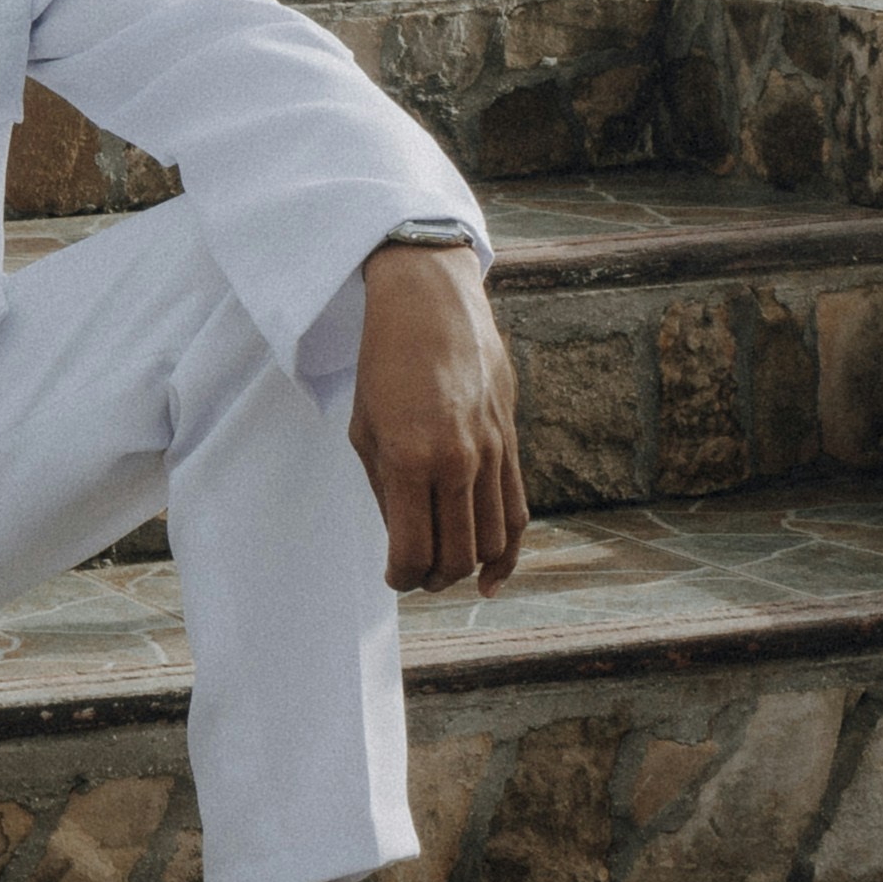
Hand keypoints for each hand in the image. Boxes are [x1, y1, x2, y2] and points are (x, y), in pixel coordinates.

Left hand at [349, 239, 526, 594]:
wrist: (432, 302)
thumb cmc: (385, 363)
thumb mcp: (365, 430)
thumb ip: (386, 491)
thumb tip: (404, 542)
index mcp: (410, 459)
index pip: (413, 551)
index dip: (401, 577)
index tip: (393, 578)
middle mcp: (457, 461)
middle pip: (455, 555)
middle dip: (432, 579)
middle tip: (415, 577)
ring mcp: (492, 452)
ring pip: (491, 541)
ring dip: (467, 567)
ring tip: (445, 569)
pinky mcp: (512, 442)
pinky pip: (517, 511)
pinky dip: (507, 551)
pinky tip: (491, 574)